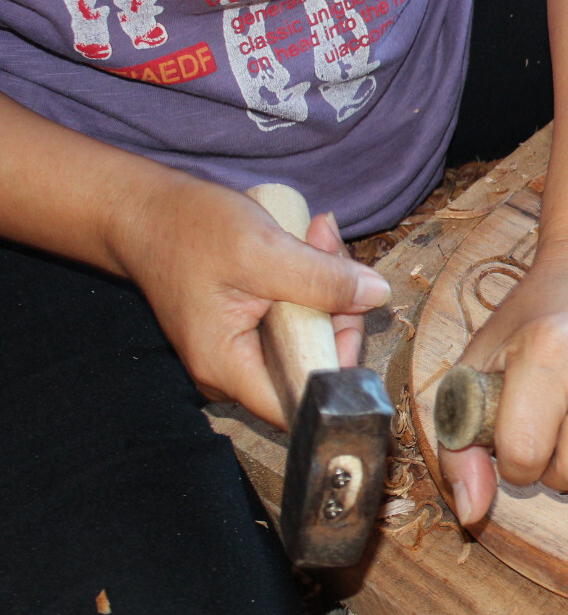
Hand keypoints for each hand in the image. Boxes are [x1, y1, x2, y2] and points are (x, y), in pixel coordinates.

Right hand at [111, 173, 390, 425]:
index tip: (352, 314)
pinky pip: (298, 320)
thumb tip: (377, 295)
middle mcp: (234, 373)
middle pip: (314, 365)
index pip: (303, 402)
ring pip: (311, 337)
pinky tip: (308, 246)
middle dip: (339, 309)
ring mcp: (242, 352)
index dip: (341, 367)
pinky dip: (311, 285)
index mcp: (228, 368)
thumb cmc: (187, 230)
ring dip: (329, 288)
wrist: (144, 212)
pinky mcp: (251, 330)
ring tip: (319, 236)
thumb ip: (322, 279)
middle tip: (334, 252)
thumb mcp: (262, 249)